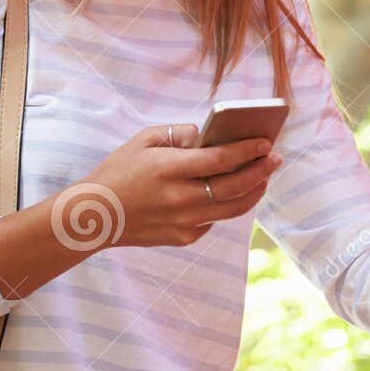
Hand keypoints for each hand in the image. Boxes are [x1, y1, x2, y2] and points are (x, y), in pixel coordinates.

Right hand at [70, 124, 281, 248]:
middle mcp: (180, 199)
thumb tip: (207, 135)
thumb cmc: (118, 172)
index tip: (266, 142)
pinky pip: (215, 219)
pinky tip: (236, 192)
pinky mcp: (183, 238)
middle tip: (275, 158)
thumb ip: (178, 133)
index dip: (248, 151)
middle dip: (261, 171)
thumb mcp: (143, 141)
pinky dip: (228, 204)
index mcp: (169, 170)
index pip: (221, 160)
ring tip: (264, 176)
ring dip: (254, 191)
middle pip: (235, 187)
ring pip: (233, 208)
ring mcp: (184, 222)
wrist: (94, 216)